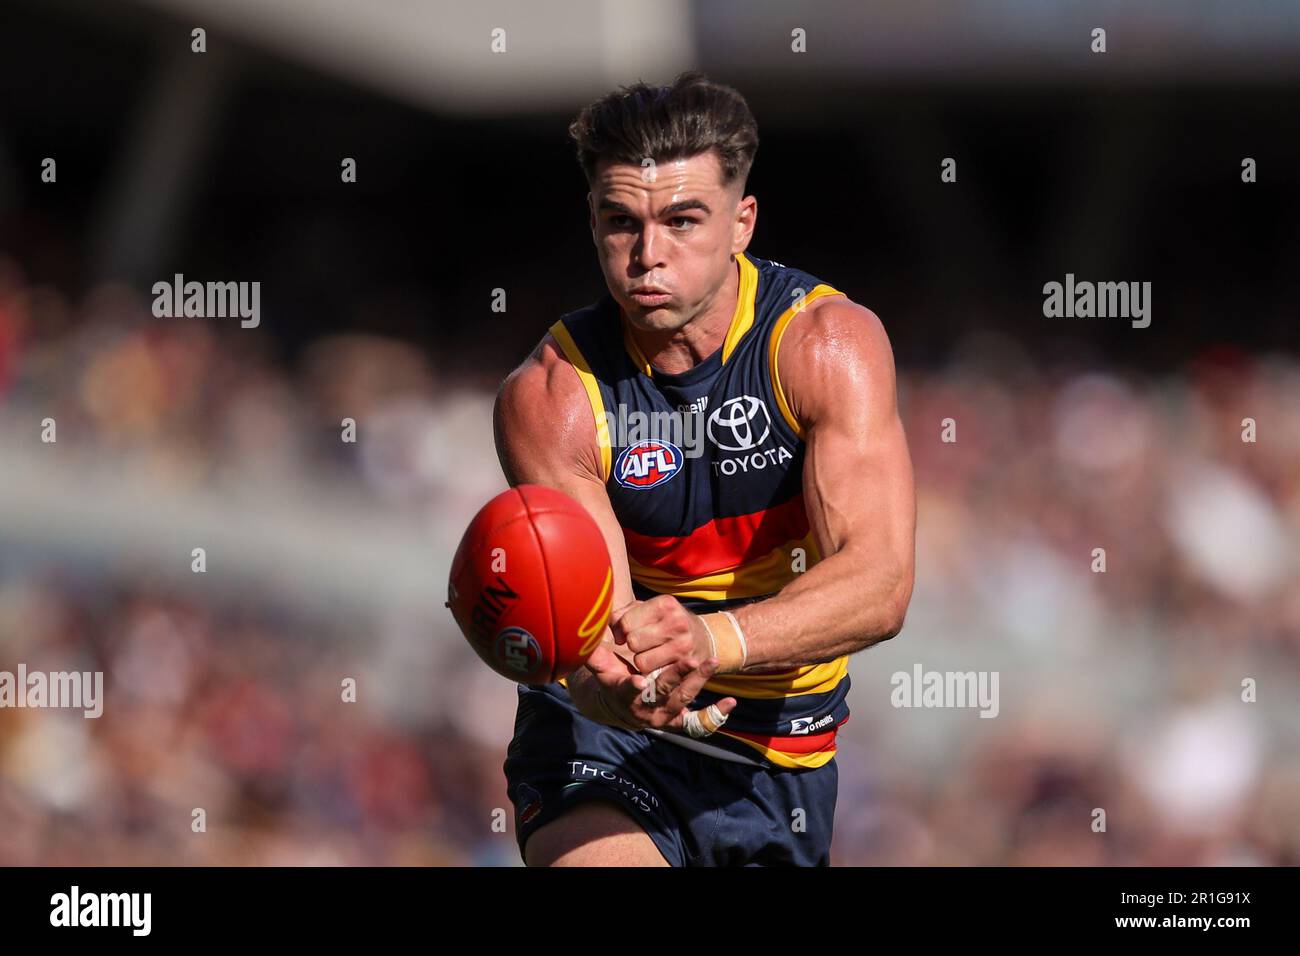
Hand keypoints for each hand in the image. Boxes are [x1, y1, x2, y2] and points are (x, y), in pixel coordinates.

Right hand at [572, 642, 736, 733]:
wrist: (621, 706)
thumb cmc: (611, 679)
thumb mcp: (600, 670)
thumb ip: (594, 657)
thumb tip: (582, 642)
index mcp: (624, 696)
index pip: (627, 691)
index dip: (631, 687)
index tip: (638, 681)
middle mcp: (645, 709)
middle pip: (662, 693)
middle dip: (676, 676)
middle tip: (689, 659)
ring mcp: (664, 715)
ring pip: (682, 699)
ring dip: (698, 682)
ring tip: (710, 662)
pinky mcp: (679, 719)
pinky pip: (699, 721)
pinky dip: (716, 713)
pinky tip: (731, 702)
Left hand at [609, 595, 713, 689]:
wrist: (702, 638)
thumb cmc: (666, 622)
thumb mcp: (648, 610)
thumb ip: (623, 615)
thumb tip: (613, 632)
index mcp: (665, 603)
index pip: (625, 623)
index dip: (621, 631)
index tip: (628, 632)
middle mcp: (677, 622)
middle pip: (633, 642)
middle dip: (633, 645)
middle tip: (643, 643)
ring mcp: (684, 645)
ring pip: (641, 662)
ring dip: (642, 661)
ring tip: (652, 653)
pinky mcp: (687, 665)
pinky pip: (655, 675)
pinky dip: (653, 672)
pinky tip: (659, 664)